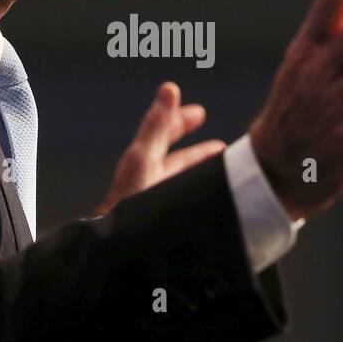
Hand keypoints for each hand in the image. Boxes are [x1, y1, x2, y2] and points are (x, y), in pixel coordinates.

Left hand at [91, 82, 225, 215]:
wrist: (119, 252)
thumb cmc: (129, 206)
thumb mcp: (145, 158)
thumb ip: (158, 125)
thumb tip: (168, 89)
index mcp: (143, 161)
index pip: (163, 132)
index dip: (180, 119)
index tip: (199, 113)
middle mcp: (149, 180)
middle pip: (175, 159)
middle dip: (197, 150)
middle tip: (219, 146)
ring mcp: (157, 200)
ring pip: (183, 181)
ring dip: (202, 172)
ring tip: (224, 170)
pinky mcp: (165, 218)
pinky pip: (189, 199)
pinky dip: (203, 192)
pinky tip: (216, 200)